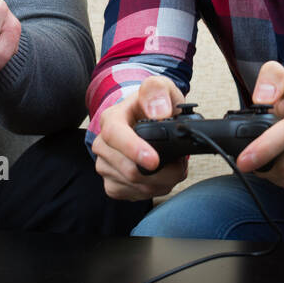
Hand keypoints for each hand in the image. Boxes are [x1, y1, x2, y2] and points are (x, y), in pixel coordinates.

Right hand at [91, 75, 187, 200]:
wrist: (145, 119)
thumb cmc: (152, 104)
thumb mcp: (159, 87)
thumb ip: (157, 91)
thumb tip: (159, 112)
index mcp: (111, 118)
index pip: (114, 135)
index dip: (133, 150)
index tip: (154, 161)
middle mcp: (102, 144)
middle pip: (129, 169)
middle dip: (164, 171)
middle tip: (181, 162)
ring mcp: (104, 166)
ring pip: (136, 185)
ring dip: (163, 181)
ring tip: (174, 166)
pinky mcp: (112, 184)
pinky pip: (136, 195)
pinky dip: (156, 189)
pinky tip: (161, 176)